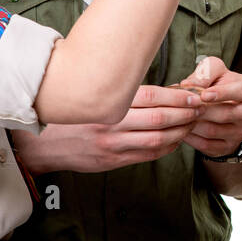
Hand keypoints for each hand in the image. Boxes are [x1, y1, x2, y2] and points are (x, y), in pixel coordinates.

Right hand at [12, 84, 204, 174]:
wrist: (41, 144)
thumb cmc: (67, 113)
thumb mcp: (88, 94)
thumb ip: (117, 89)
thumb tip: (149, 79)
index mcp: (107, 103)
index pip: (151, 97)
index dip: (176, 97)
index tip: (193, 94)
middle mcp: (112, 125)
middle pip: (160, 119)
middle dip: (185, 114)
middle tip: (200, 108)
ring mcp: (113, 146)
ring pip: (158, 140)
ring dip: (180, 132)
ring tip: (193, 123)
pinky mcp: (113, 161)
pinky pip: (147, 155)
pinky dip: (166, 147)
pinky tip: (176, 139)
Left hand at [173, 57, 241, 158]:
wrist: (224, 105)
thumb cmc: (219, 83)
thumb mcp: (215, 70)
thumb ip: (204, 73)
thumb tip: (188, 85)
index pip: (240, 92)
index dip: (222, 94)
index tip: (204, 95)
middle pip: (225, 114)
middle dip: (201, 110)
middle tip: (183, 105)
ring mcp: (241, 132)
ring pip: (213, 131)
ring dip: (193, 123)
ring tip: (179, 114)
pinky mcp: (228, 146)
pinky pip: (206, 145)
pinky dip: (191, 137)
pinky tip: (182, 127)